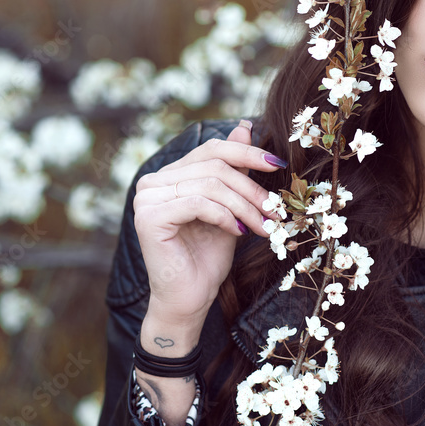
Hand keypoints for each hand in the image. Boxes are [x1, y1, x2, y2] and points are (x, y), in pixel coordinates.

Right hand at [134, 120, 285, 324]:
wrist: (189, 300)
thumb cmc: (207, 258)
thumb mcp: (230, 207)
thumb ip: (233, 169)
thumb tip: (245, 125)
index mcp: (168, 175)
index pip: (212, 150)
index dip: (246, 152)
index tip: (277, 163)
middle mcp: (152, 182)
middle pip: (214, 165)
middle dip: (251, 187)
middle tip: (275, 210)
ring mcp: (147, 198)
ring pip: (210, 184)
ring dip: (244, 205)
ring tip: (264, 226)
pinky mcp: (149, 217)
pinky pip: (198, 203)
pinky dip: (225, 216)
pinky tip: (238, 232)